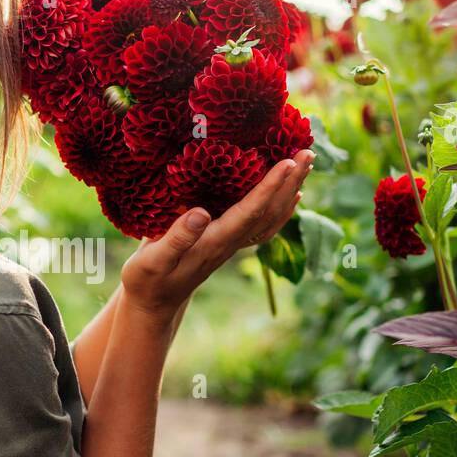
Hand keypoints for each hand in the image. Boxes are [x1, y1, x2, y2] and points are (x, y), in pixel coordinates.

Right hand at [120, 149, 313, 320]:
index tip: (287, 162)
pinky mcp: (227, 240)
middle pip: (269, 211)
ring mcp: (232, 242)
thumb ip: (177, 238)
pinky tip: (291, 194)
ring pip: (270, 215)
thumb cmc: (148, 280)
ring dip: (290, 189)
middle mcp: (230, 242)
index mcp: (214, 242)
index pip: (249, 212)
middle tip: (308, 153)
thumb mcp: (153, 260)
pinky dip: (281, 206)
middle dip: (290, 181)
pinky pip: (263, 223)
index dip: (269, 187)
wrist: (154, 302)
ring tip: (306, 163)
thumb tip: (201, 212)